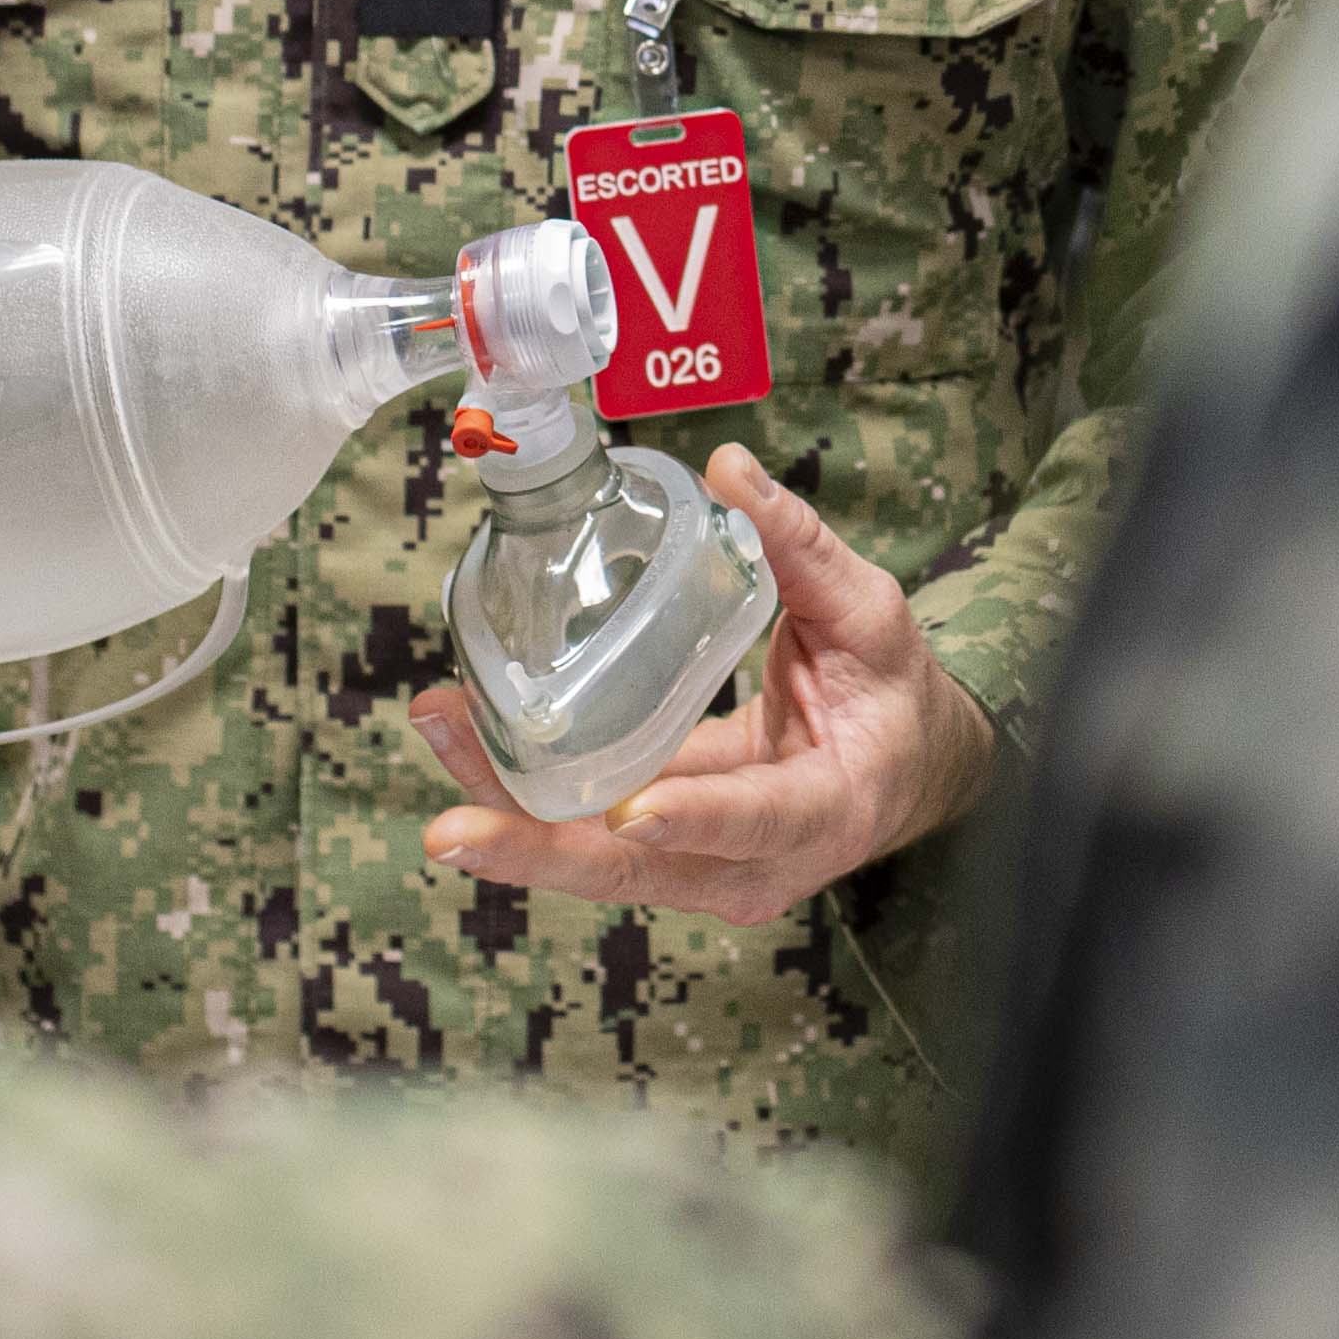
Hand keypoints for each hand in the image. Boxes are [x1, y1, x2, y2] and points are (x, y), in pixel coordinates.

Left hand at [413, 449, 998, 925]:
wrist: (901, 767)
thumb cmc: (890, 689)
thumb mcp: (870, 612)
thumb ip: (800, 546)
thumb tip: (730, 468)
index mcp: (827, 806)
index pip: (759, 818)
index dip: (694, 818)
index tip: (630, 811)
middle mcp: (758, 864)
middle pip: (639, 871)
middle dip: (538, 849)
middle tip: (452, 830)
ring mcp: (704, 870)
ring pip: (592, 861)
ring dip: (506, 814)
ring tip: (438, 732)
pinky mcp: (663, 853)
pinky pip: (585, 836)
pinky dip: (520, 799)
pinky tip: (462, 740)